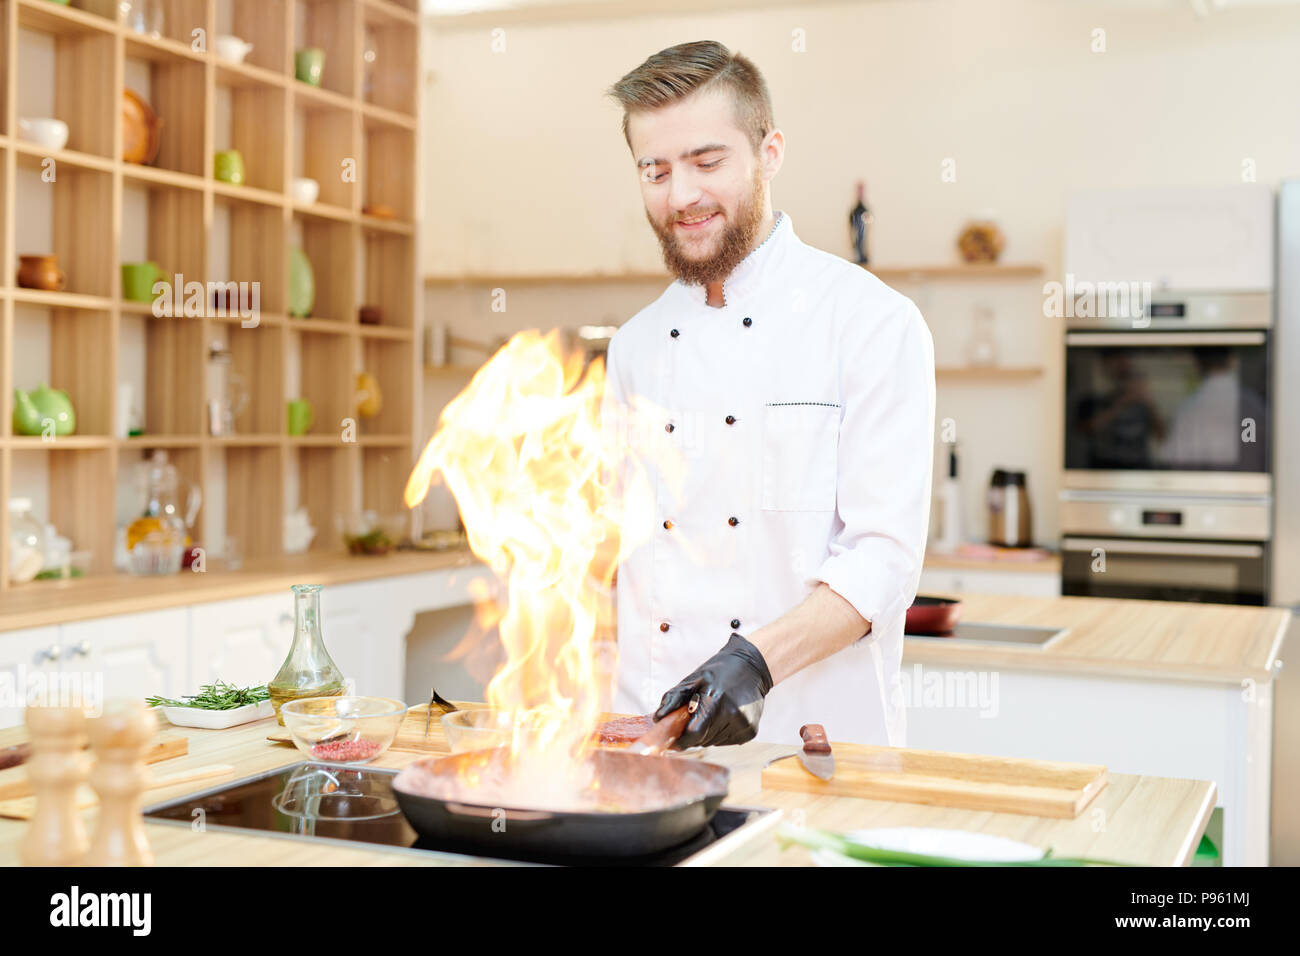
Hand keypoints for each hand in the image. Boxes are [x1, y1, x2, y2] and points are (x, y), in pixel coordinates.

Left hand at [653, 633, 773, 747]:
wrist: (751, 667)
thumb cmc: (719, 672)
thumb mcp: (693, 679)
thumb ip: (673, 698)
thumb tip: (658, 719)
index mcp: (716, 700)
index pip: (694, 734)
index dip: (681, 740)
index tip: (672, 740)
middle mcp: (732, 715)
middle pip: (702, 740)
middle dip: (693, 734)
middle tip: (694, 717)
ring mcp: (743, 724)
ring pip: (714, 742)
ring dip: (707, 733)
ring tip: (712, 713)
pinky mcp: (751, 731)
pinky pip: (727, 741)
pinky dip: (720, 734)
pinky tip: (724, 717)